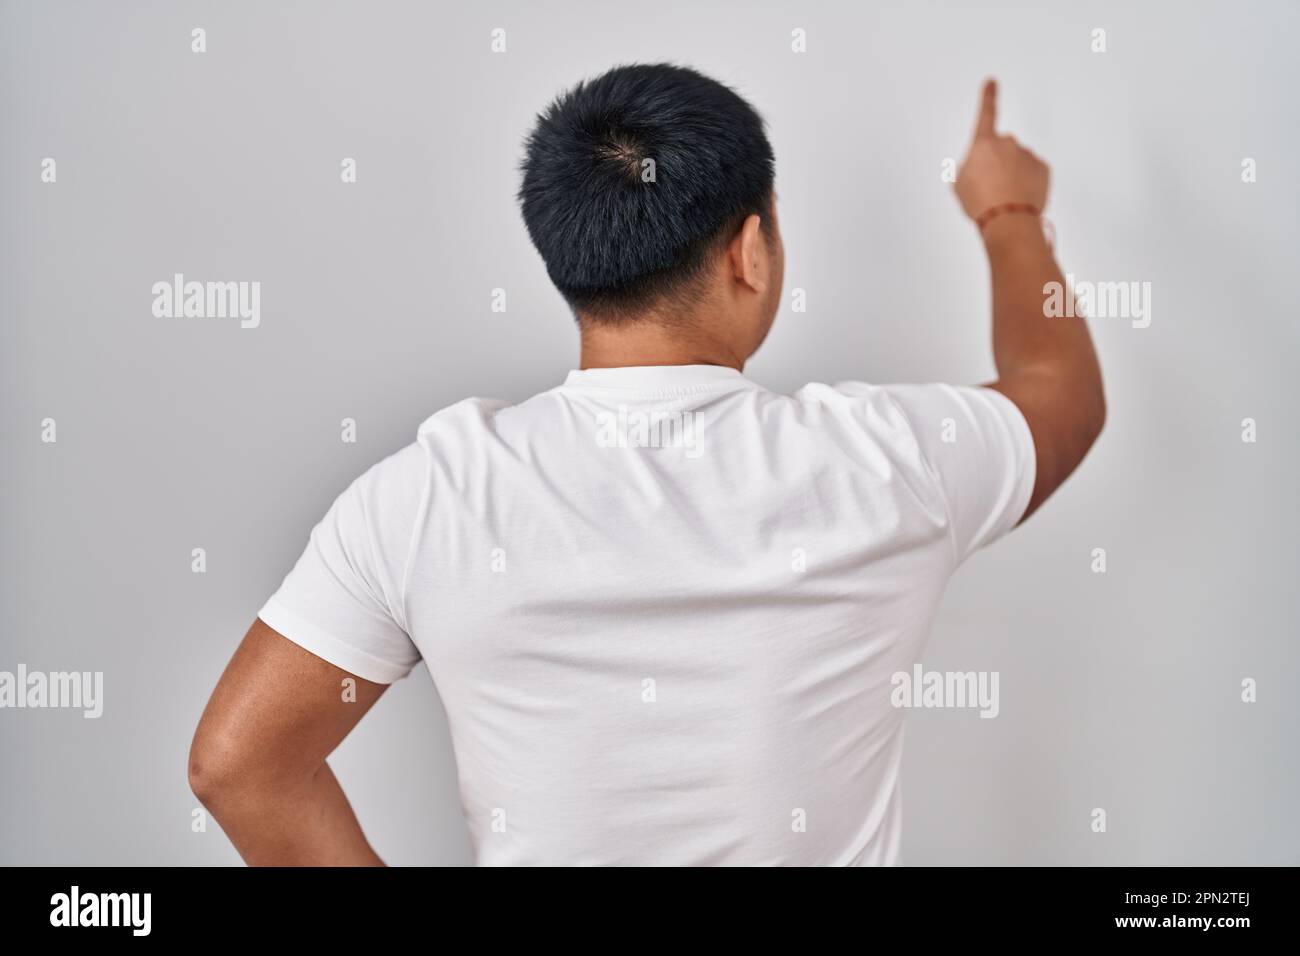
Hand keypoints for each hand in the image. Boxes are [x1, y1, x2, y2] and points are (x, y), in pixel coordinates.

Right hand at [954, 79, 1049, 221]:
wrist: (1008, 221)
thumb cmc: (981, 203)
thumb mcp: (959, 184)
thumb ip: (967, 167)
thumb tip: (977, 166)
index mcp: (984, 144)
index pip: (986, 114)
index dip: (988, 97)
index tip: (991, 82)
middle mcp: (1008, 143)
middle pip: (1001, 148)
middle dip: (997, 162)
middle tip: (989, 187)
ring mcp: (1027, 155)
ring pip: (1017, 161)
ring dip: (1012, 174)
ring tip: (1004, 198)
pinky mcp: (1042, 168)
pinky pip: (1032, 172)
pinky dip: (1026, 182)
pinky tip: (1018, 198)